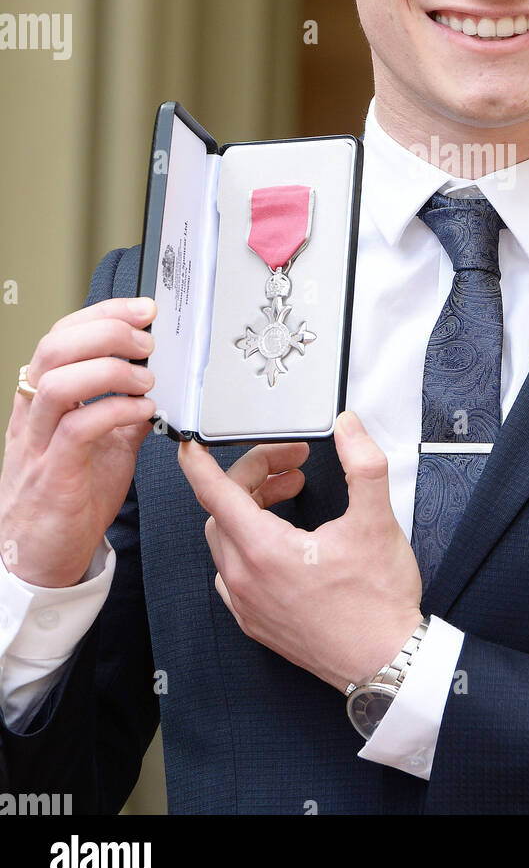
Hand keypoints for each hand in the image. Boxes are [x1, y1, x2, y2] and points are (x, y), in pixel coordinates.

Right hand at [0, 297, 157, 586]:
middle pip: (54, 347)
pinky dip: (114, 411)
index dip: (102, 313)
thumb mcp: (103, 445)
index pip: (61, 336)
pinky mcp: (54, 476)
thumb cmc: (68, 500)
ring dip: (110, 369)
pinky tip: (142, 411)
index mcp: (42, 400)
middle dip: (107, 330)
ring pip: (57, 382)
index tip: (143, 308)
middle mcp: (33, 415)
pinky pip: (76, 430)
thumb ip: (123, 413)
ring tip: (145, 378)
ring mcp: (38, 445)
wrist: (39, 559)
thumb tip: (157, 385)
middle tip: (147, 340)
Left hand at [177, 411, 423, 691]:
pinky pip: (231, 574)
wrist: (386, 662)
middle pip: (222, 511)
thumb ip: (363, 463)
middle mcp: (246, 579)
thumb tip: (348, 427)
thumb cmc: (378, 600)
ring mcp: (247, 605)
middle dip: (252, 478)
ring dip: (249, 511)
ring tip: (289, 497)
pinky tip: (280, 541)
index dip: (199, 462)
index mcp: (265, 550)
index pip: (214, 493)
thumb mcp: (377, 521)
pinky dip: (246, 546)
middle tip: (290, 467)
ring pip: (225, 542)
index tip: (191, 443)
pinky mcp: (255, 623)